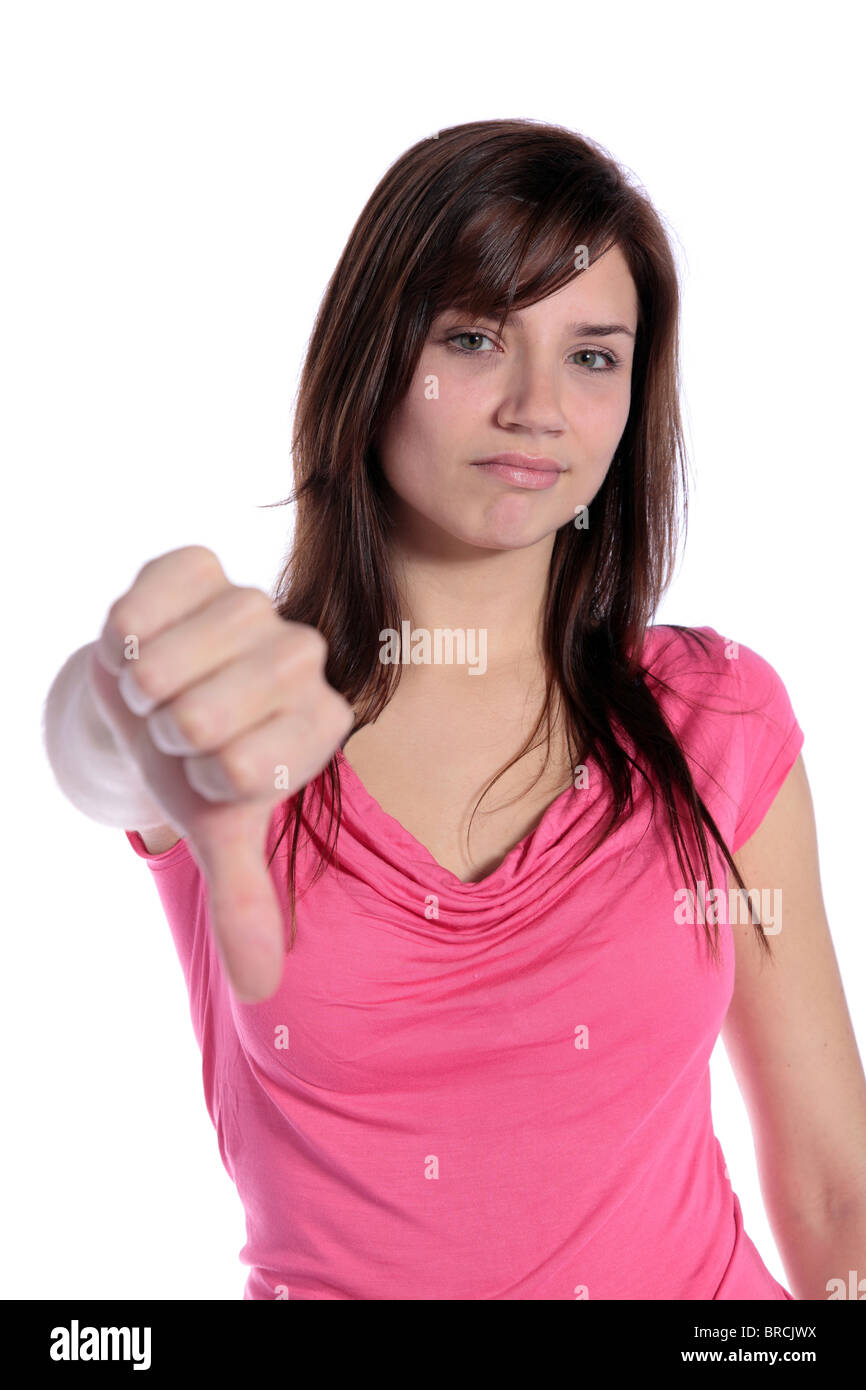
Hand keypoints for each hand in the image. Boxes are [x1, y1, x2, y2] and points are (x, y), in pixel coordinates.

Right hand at [88, 546, 353, 1002]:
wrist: (150, 693)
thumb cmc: (195, 762)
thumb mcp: (218, 829)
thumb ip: (245, 902)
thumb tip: (262, 990)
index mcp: (323, 722)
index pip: (247, 769)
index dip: (204, 777)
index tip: (210, 764)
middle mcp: (305, 655)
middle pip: (203, 717)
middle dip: (166, 737)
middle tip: (178, 723)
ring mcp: (254, 602)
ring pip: (165, 667)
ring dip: (137, 692)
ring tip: (157, 686)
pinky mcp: (199, 564)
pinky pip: (136, 609)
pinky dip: (118, 639)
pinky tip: (140, 641)